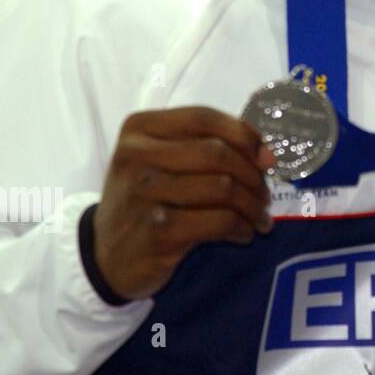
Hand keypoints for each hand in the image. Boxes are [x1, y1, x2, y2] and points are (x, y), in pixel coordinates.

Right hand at [93, 107, 275, 299]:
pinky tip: (244, 234)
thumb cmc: (145, 200)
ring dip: (252, 205)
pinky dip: (241, 227)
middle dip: (253, 175)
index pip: (204, 118)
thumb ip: (202, 145)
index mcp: (140, 129)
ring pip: (224, 187)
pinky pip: (219, 221)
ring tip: (258, 217)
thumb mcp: (160, 162)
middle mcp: (137, 155)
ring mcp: (144, 193)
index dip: (245, 135)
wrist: (107, 257)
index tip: (267, 158)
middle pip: (219, 152)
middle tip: (264, 196)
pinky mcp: (157, 230)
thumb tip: (265, 155)